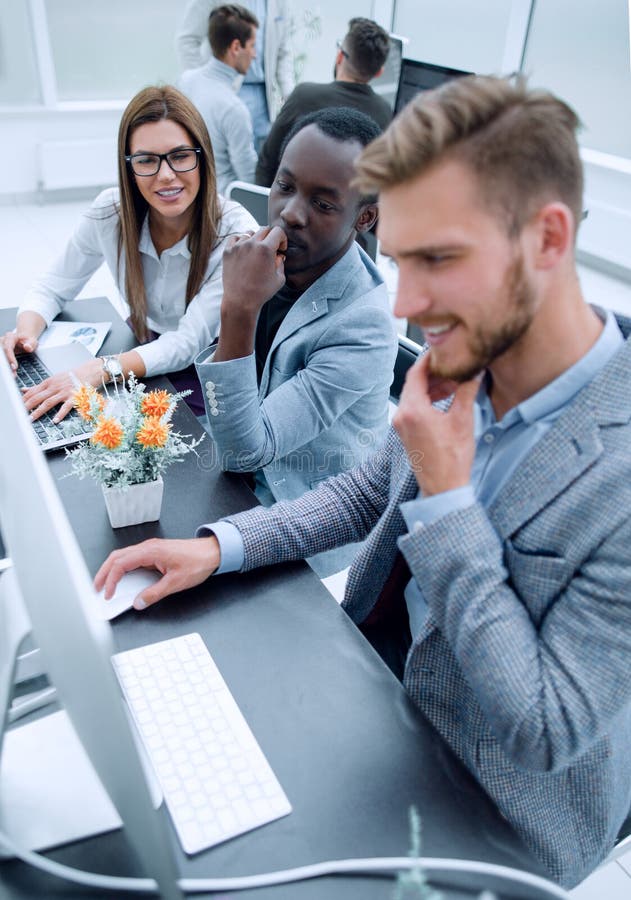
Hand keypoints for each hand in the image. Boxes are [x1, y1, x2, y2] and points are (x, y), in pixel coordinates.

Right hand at [1, 328, 38, 374]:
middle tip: (12, 374)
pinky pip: (1, 360)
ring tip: (12, 375)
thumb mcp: (33, 342)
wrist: (24, 340)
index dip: (10, 358)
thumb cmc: (28, 341)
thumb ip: (31, 344)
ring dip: (5, 367)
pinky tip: (10, 373)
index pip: (8, 348)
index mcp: (10, 337)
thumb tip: (27, 347)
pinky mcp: (1, 352)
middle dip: (6, 365)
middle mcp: (3, 341)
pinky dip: (5, 367)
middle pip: (1, 353)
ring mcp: (0, 346)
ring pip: (0, 358)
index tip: (15, 367)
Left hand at [22, 356, 102, 422]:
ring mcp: (64, 392)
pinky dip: (60, 414)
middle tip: (19, 413)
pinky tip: (55, 420)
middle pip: (38, 397)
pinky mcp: (74, 397)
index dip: (24, 399)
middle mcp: (55, 386)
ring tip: (31, 419)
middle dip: (27, 406)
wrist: (91, 371)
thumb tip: (24, 390)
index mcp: (49, 382)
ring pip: (48, 402)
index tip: (16, 405)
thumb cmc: (73, 375)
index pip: (33, 391)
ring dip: (39, 411)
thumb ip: (39, 386)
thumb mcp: (54, 378)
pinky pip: (66, 406)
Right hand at [94, 537, 220, 609]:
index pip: (121, 564)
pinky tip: (122, 578)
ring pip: (123, 556)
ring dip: (111, 570)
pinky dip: (122, 568)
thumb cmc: (197, 562)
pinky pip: (132, 558)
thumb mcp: (175, 583)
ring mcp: (150, 548)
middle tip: (96, 588)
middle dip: (104, 573)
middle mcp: (148, 547)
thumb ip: (154, 593)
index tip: (108, 594)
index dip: (111, 580)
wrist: (213, 552)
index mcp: (150, 551)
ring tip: (105, 584)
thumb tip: (138, 602)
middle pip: (116, 557)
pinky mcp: (154, 552)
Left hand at [221, 225, 286, 317]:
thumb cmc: (261, 292)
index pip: (278, 231)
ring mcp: (238, 246)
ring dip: (256, 240)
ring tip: (256, 253)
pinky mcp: (228, 251)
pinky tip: (244, 251)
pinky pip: (235, 238)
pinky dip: (241, 241)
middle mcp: (251, 244)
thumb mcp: (279, 279)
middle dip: (270, 238)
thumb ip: (281, 263)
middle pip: (264, 230)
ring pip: (250, 233)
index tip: (280, 249)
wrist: (240, 301)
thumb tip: (278, 255)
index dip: (282, 239)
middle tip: (270, 250)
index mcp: (266, 249)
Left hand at [393, 354, 479, 496]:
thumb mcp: (463, 420)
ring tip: (453, 385)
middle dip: (434, 373)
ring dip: (432, 387)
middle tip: (452, 368)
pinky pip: (413, 408)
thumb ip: (466, 391)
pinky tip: (444, 400)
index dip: (429, 358)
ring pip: (414, 395)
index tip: (441, 350)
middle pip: (414, 383)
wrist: (443, 488)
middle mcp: (401, 415)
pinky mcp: (405, 433)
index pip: (416, 372)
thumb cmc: (452, 460)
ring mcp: (401, 425)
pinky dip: (427, 400)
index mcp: (412, 410)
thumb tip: (474, 372)